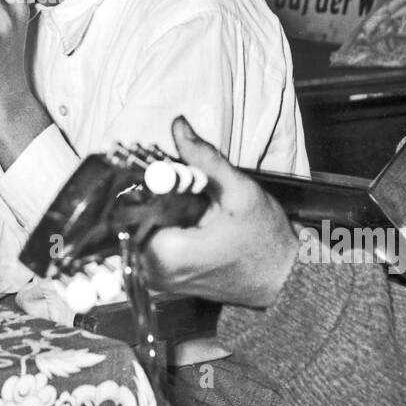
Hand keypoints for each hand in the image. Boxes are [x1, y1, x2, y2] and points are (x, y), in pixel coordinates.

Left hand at [141, 116, 300, 308]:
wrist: (282, 278)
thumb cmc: (265, 240)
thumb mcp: (238, 192)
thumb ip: (204, 158)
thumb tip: (178, 126)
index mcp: (167, 254)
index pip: (124, 210)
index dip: (134, 183)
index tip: (150, 168)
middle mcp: (154, 272)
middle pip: (125, 220)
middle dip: (142, 193)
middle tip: (171, 179)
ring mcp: (156, 280)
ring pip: (132, 231)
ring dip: (148, 208)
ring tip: (178, 195)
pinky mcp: (160, 279)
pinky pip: (143, 243)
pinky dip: (154, 222)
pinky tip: (178, 212)